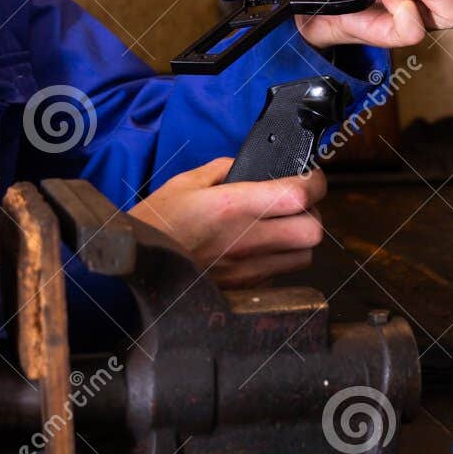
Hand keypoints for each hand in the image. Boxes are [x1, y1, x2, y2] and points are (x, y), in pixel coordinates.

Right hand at [128, 157, 325, 287]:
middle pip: (313, 231)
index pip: (299, 195)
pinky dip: (281, 259)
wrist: (138, 264)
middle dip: (312, 214)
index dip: (314, 182)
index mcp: (234, 206)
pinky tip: (261, 248)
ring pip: (305, 256)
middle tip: (297, 205)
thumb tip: (250, 166)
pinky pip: (281, 273)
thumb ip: (224, 169)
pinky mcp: (245, 287)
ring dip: (300, 240)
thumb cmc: (158, 223)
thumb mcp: (186, 182)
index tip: (309, 177)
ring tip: (281, 228)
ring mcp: (248, 268)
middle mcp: (247, 239)